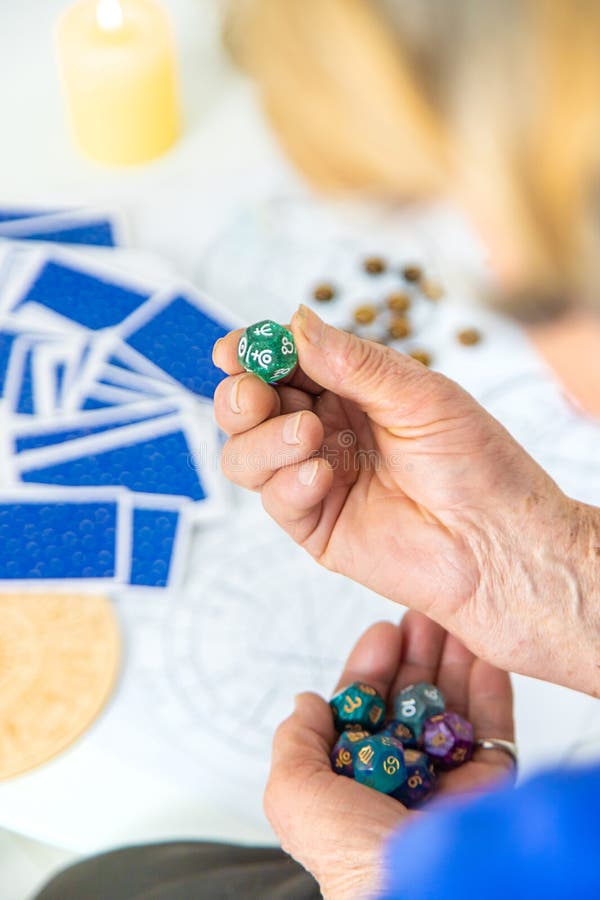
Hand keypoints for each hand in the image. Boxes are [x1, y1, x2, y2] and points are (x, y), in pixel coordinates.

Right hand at [213, 307, 598, 694]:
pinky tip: (322, 476)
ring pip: (245, 454)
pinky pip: (274, 499)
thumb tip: (296, 322)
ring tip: (310, 433)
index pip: (283, 364)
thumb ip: (354, 362)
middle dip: (242, 395)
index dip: (253, 353)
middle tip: (257, 392)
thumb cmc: (475, 463)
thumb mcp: (420, 395)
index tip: (236, 347)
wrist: (499, 542)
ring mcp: (314, 479)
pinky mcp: (314, 526)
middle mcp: (324, 432)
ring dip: (263, 438)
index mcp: (349, 392)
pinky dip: (288, 482)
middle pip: (249, 408)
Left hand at [265, 611, 514, 899]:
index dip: (371, 671)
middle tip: (421, 618)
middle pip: (410, 702)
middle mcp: (403, 778)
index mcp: (357, 782)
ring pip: (450, 706)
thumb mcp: (294, 794)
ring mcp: (449, 779)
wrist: (425, 887)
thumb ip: (296, 743)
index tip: (382, 634)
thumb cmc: (351, 850)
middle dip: (415, 656)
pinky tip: (481, 652)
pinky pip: (491, 724)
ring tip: (450, 622)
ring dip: (451, 660)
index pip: (366, 713)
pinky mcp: (491, 783)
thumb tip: (308, 702)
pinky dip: (489, 684)